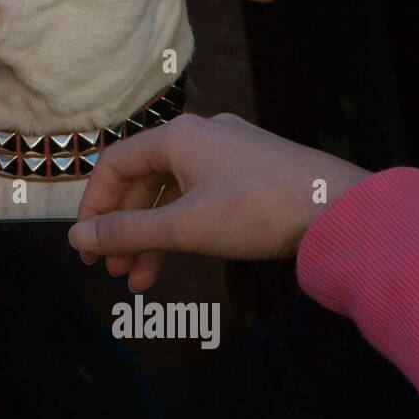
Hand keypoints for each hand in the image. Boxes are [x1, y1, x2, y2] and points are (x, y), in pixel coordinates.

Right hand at [67, 112, 371, 291]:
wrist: (341, 209)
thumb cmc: (258, 210)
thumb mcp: (182, 227)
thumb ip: (126, 233)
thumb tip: (78, 238)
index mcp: (177, 137)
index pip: (114, 166)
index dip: (94, 207)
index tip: (88, 246)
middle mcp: (200, 136)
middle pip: (143, 182)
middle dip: (125, 230)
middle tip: (114, 270)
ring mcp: (229, 153)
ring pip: (173, 194)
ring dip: (153, 236)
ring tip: (143, 281)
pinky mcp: (254, 172)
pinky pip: (202, 197)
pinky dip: (185, 228)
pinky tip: (182, 258)